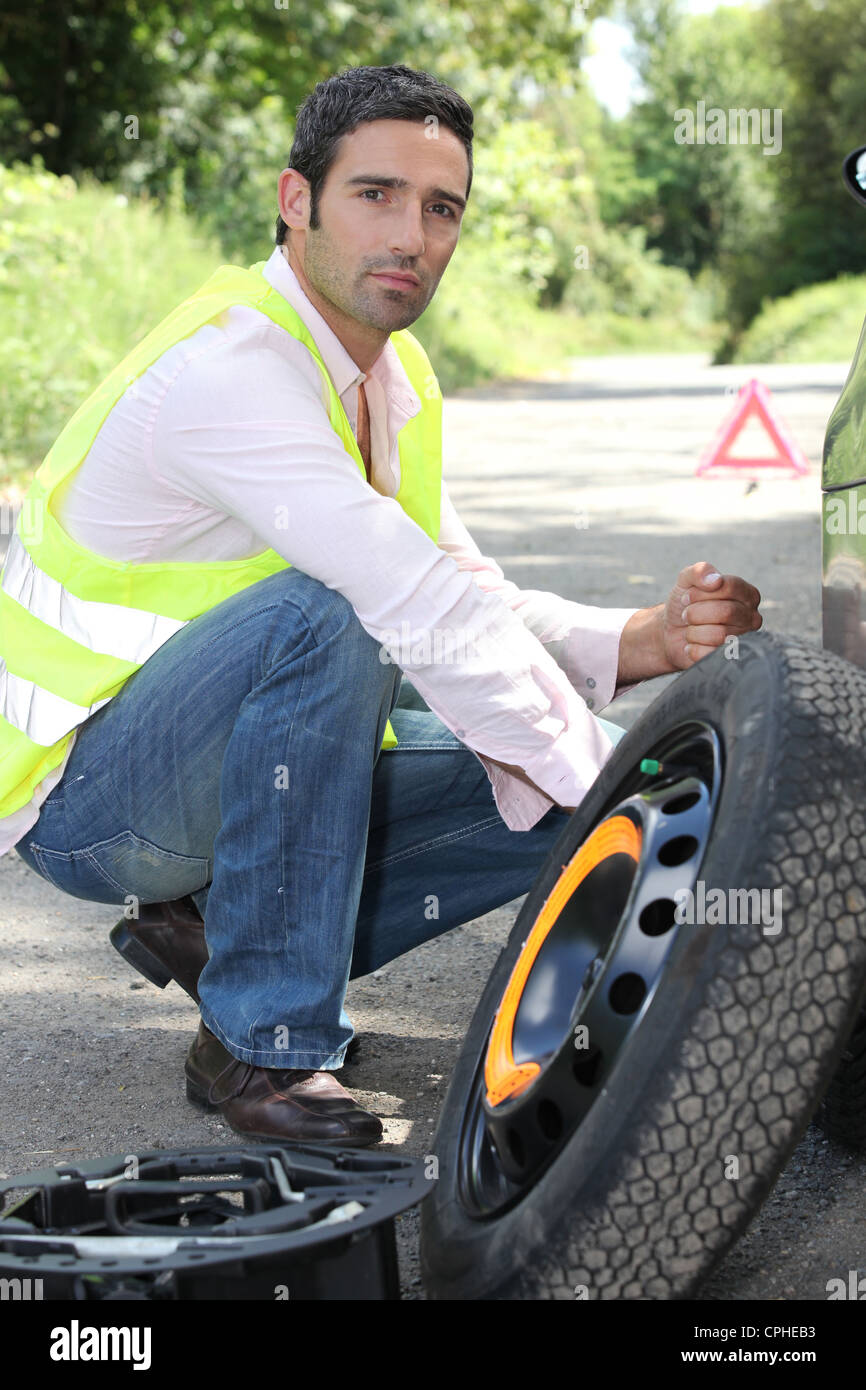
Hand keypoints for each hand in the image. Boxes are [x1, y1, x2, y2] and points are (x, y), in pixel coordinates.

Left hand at [618, 561, 761, 681]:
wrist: (671, 631)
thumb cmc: (686, 604)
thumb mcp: (687, 581)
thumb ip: (700, 571)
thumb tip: (715, 580)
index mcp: (747, 595)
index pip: (729, 587)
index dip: (701, 592)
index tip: (687, 597)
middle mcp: (752, 617)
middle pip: (726, 612)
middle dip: (696, 612)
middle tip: (687, 615)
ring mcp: (743, 640)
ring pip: (719, 634)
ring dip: (693, 631)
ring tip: (690, 630)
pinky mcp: (730, 660)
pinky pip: (709, 654)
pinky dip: (692, 649)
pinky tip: (691, 645)